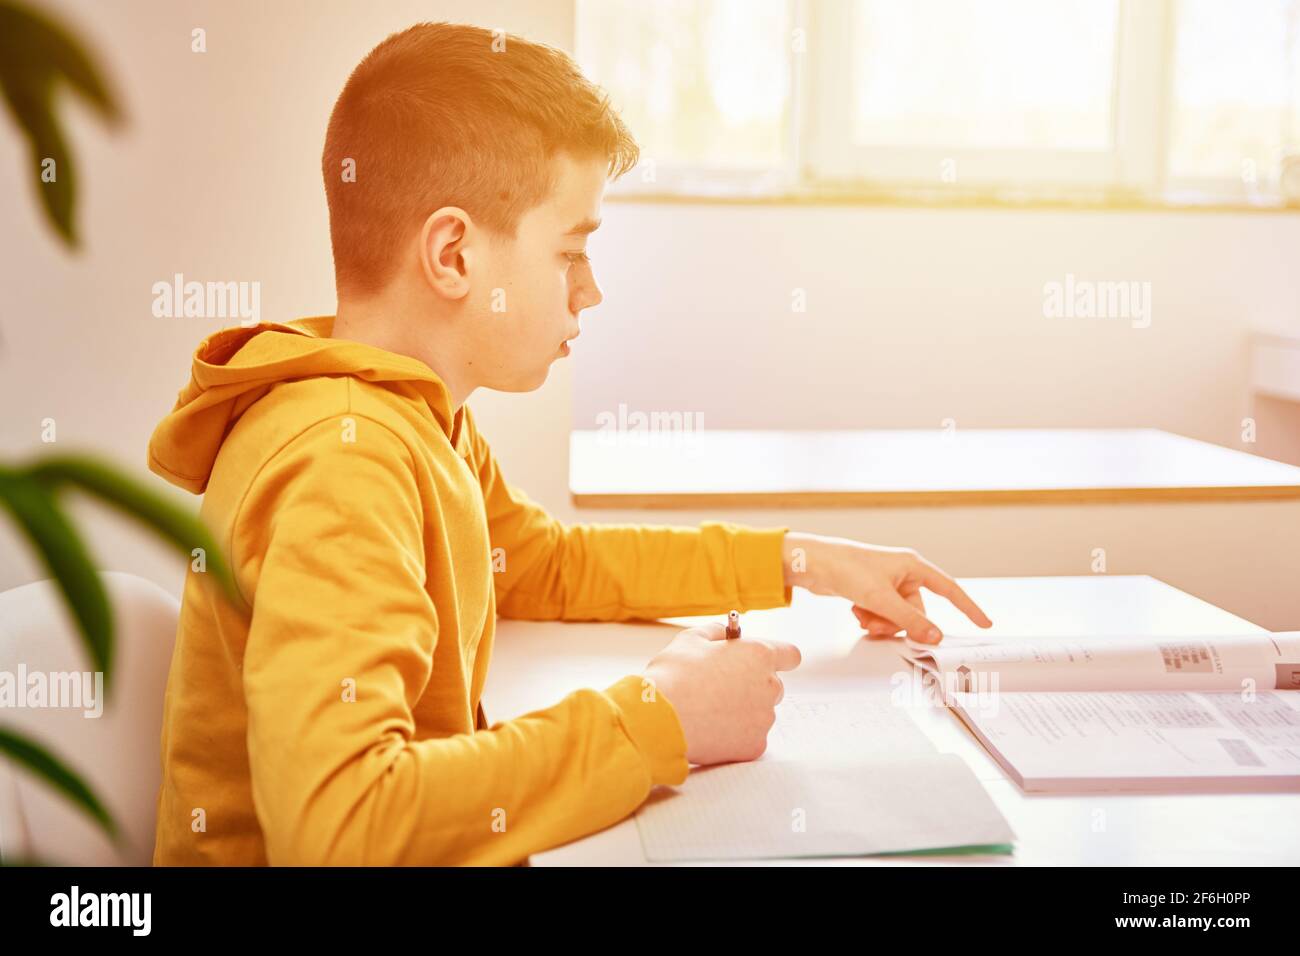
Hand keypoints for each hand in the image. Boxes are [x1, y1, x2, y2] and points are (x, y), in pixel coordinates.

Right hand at [643, 623, 800, 765]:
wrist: (659, 720)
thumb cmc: (674, 675)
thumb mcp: (690, 639)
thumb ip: (715, 632)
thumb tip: (724, 633)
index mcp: (759, 655)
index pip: (790, 655)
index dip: (777, 657)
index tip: (762, 661)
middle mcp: (769, 686)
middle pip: (773, 686)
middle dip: (754, 685)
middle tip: (722, 687)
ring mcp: (764, 719)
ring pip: (761, 713)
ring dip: (744, 711)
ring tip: (710, 711)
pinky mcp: (755, 746)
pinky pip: (751, 738)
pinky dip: (736, 736)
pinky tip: (711, 730)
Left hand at [781, 531, 991, 643]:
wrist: (813, 564)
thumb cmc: (846, 568)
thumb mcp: (881, 599)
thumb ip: (911, 621)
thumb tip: (936, 637)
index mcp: (913, 566)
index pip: (949, 589)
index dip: (968, 607)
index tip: (985, 623)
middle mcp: (903, 573)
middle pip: (917, 611)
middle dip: (898, 623)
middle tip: (877, 623)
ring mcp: (887, 584)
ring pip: (898, 617)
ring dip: (882, 623)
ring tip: (862, 616)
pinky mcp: (872, 592)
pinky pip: (883, 615)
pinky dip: (871, 619)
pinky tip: (856, 613)